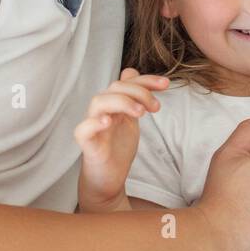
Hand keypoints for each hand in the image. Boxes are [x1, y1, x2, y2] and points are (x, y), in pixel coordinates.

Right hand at [74, 68, 168, 211]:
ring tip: (140, 113)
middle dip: (139, 92)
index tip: (166, 84)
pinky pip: (83, 129)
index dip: (146, 79)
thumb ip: (134, 98)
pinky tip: (108, 122)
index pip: (126, 82)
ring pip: (98, 102)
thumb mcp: (131, 119)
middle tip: (156, 108)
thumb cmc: (118, 148)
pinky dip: (93, 122)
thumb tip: (133, 72)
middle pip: (115, 88)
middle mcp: (103, 111)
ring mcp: (93, 126)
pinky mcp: (87, 144)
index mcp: (114, 105)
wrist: (108, 178)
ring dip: (121, 102)